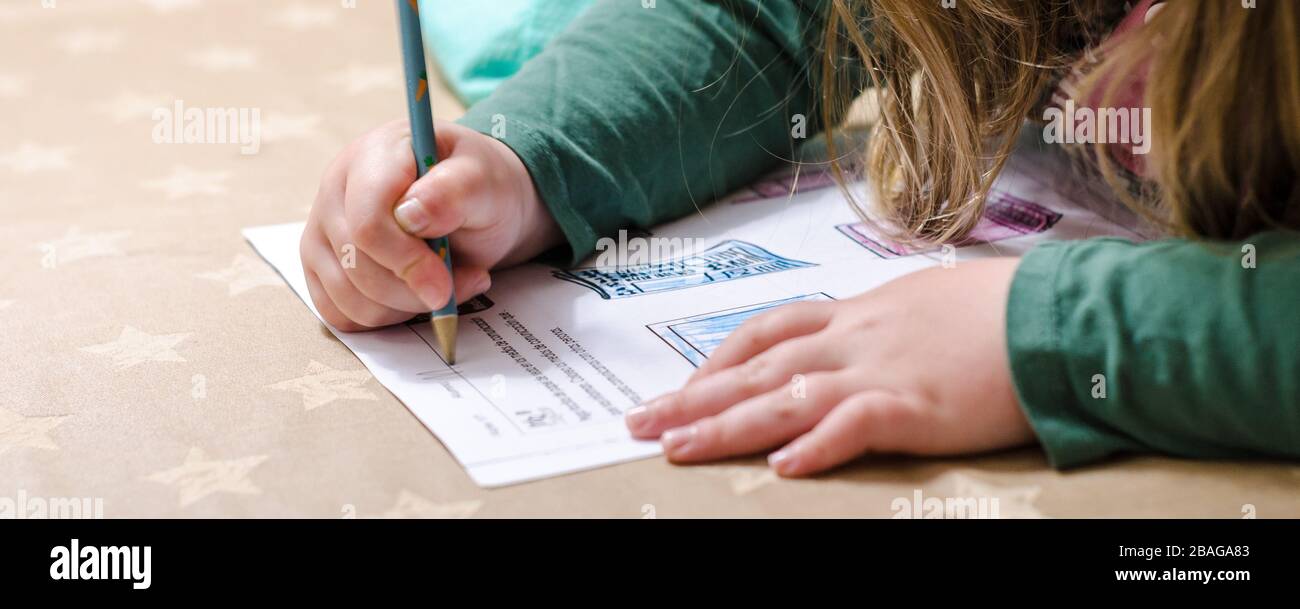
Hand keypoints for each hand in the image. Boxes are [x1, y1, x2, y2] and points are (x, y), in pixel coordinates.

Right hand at [301, 119, 559, 330]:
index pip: (367, 221)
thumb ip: (453, 191)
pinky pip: (340, 313)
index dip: (406, 262)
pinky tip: (416, 296)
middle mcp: (336, 189)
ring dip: (404, 307)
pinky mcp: (322, 265)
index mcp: (373, 155)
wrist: (476, 202)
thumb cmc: (479, 187)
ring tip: (447, 285)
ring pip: (347, 296)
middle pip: (356, 264)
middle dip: (413, 290)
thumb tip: (411, 215)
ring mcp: (323, 228)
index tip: (444, 286)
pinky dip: (384, 318)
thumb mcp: (484, 181)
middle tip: (464, 282)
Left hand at [625, 258, 1034, 475]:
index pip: (768, 331)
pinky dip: (816, 445)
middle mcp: (856, 338)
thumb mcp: (924, 302)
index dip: (716, 358)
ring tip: (677, 448)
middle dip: (694, 398)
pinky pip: (856, 426)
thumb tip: (857, 339)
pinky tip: (781, 467)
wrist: (1059, 314)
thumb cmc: (998, 309)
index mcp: (857, 313)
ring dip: (727, 425)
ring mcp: (883, 370)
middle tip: (640, 422)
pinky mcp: (918, 406)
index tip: (680, 384)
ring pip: (786, 397)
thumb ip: (881, 323)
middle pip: (757, 368)